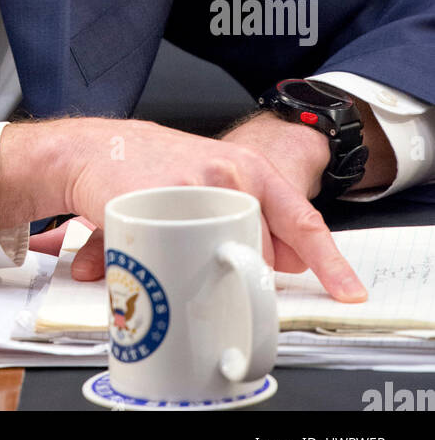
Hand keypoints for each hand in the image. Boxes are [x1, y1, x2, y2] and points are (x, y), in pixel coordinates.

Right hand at [0, 117, 366, 301]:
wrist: (91, 147)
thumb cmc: (150, 165)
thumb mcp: (212, 176)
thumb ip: (251, 210)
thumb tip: (286, 262)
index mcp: (247, 168)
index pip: (301, 219)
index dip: (329, 262)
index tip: (349, 291)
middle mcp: (228, 175)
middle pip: (262, 253)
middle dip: (245, 273)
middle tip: (212, 263)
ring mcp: (196, 190)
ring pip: (224, 259)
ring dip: (206, 273)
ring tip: (176, 252)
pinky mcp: (161, 205)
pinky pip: (178, 258)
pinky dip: (165, 271)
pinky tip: (148, 257)